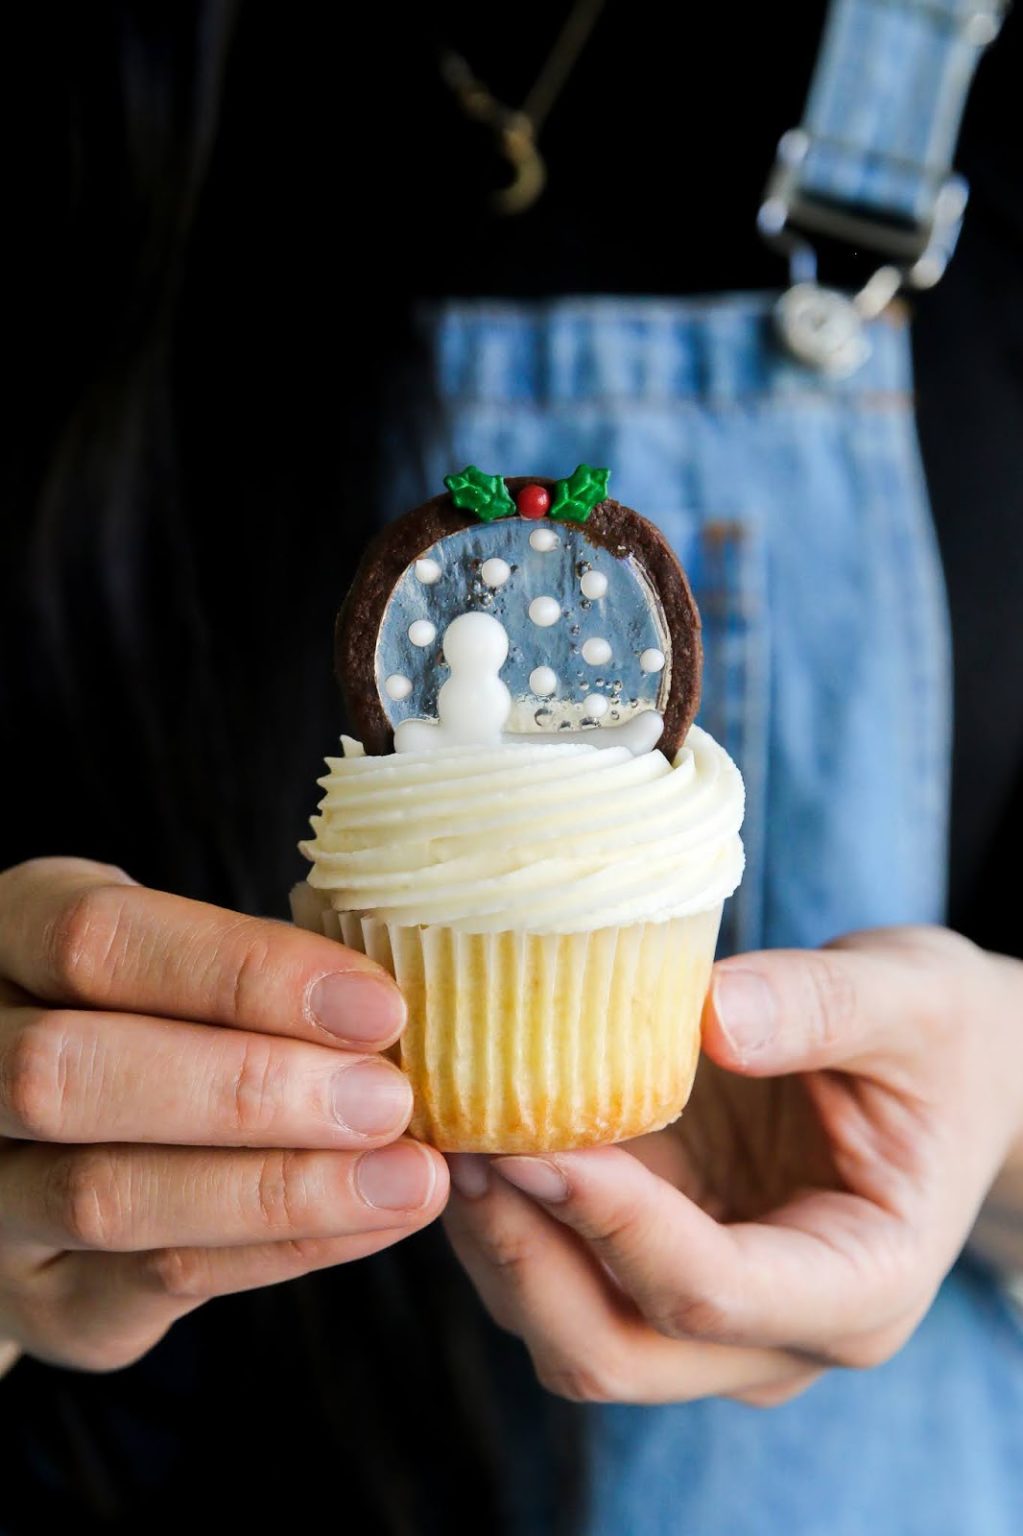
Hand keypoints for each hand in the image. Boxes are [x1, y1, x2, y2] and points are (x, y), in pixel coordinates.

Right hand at [0, 858, 447, 1372]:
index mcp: (1, 937)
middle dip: (248, 1090)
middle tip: (389, 1099)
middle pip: (72, 1076)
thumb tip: (387, 1001)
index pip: (96, 941)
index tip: (376, 1004)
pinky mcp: (34, 1295)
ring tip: (408, 1176)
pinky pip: (148, 1281)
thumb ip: (238, 963)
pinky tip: (371, 1220)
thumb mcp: (163, 948)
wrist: (45, 1138)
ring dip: (279, 1190)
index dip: (241, 972)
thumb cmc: (138, 1008)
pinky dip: (278, 1250)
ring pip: (105, 1195)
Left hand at [445, 927, 1022, 1404]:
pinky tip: (475, 1132)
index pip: (711, 1291)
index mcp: (857, 1285)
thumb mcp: (910, 1000)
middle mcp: (774, 1332)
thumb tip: (709, 1016)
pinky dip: (507, 1218)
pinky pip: (559, 1275)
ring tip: (448, 1130)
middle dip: (525, 1256)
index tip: (538, 1142)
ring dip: (497, 1243)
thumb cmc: (940, 1041)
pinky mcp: (657, 1268)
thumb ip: (821, 1005)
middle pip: (616, 1351)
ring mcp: (708, 1313)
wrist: (948, 1072)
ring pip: (567, 1329)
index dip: (614, 1225)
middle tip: (465, 1143)